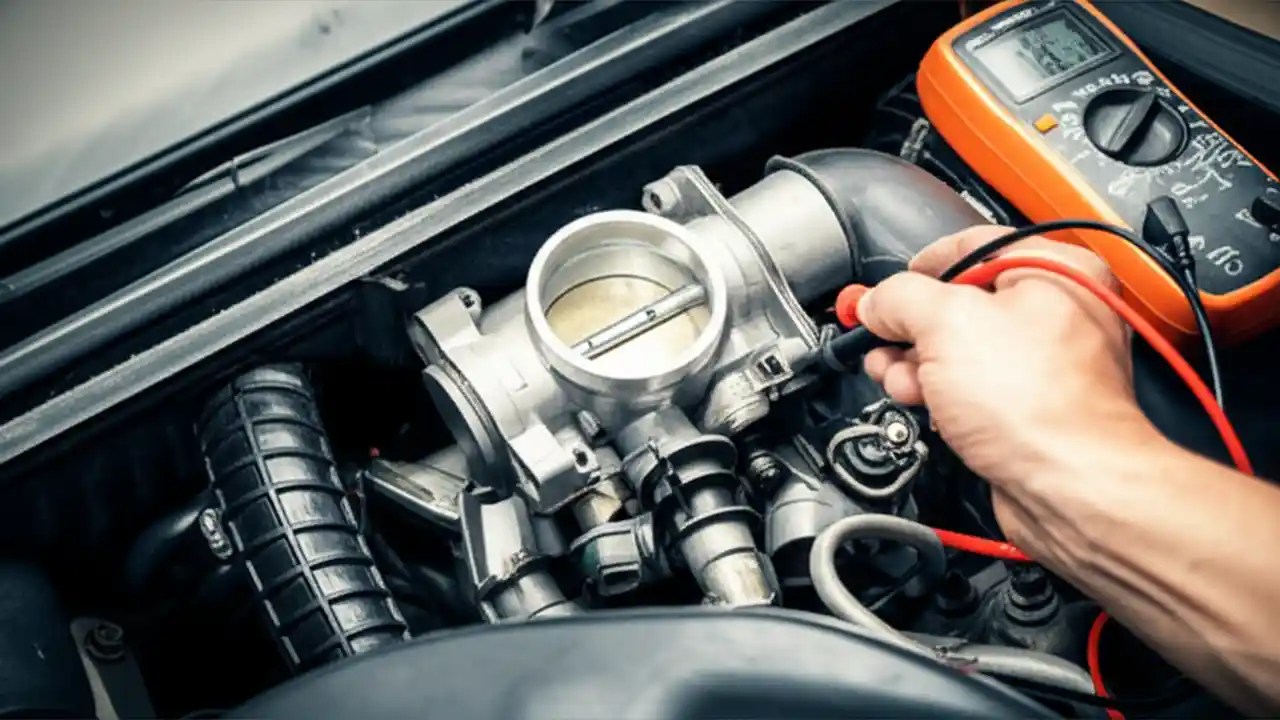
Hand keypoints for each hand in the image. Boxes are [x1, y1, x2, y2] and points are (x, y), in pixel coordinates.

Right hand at [856, 226, 1159, 550]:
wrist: (1069, 485)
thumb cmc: (1038, 406)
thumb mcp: (944, 323)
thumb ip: (898, 299)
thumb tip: (875, 302)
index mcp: (1055, 269)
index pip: (970, 246)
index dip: (918, 269)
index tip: (883, 293)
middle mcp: (1059, 310)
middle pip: (960, 302)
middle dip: (910, 328)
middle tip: (884, 341)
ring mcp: (1047, 362)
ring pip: (961, 349)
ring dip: (918, 365)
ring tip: (901, 379)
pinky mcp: (1032, 406)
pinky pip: (975, 387)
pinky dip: (942, 393)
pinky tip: (925, 403)